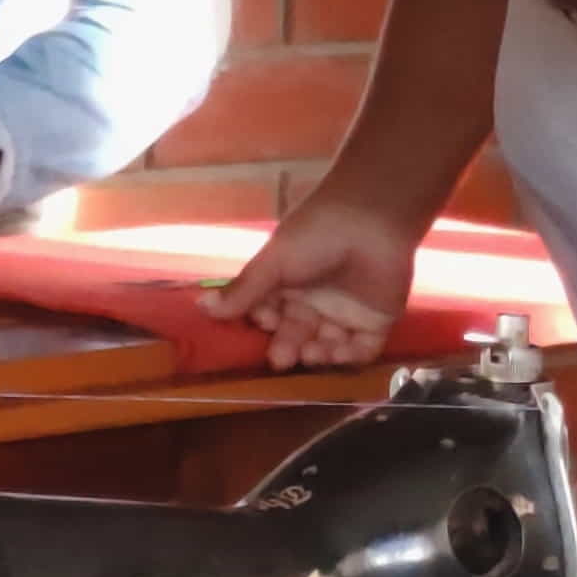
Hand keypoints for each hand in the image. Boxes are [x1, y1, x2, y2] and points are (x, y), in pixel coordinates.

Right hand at [201, 193, 417, 370]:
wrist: (370, 218)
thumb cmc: (315, 234)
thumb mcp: (273, 261)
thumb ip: (243, 289)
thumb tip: (201, 308)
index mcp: (286, 285)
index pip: (268, 316)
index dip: (263, 324)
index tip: (261, 323)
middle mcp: (313, 302)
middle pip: (294, 335)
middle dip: (286, 347)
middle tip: (282, 358)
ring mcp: (344, 314)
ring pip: (325, 348)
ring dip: (316, 356)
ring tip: (311, 353)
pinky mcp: (375, 322)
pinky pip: (361, 351)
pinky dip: (348, 358)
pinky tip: (337, 353)